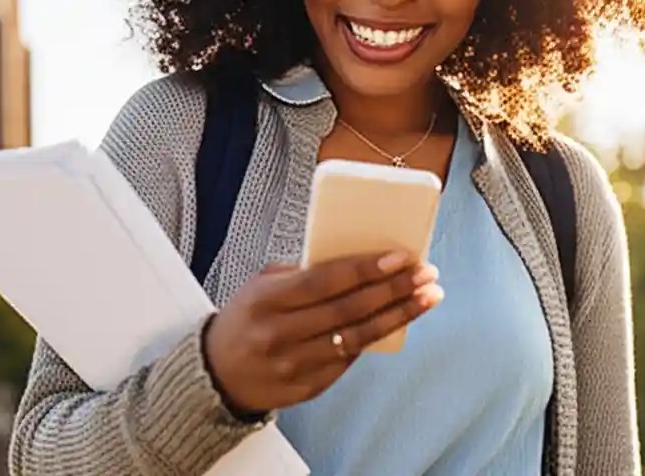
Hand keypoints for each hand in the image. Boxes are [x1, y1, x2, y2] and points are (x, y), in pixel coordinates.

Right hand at [202, 251, 442, 414]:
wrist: (216, 373)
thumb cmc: (247, 317)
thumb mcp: (261, 285)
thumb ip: (303, 274)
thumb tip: (359, 262)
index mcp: (267, 301)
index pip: (326, 282)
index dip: (366, 269)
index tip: (401, 257)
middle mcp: (280, 335)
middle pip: (349, 310)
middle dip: (394, 290)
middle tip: (426, 274)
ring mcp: (294, 366)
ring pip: (357, 338)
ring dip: (398, 316)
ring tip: (428, 297)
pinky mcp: (307, 388)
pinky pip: (349, 360)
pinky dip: (375, 338)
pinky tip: (397, 320)